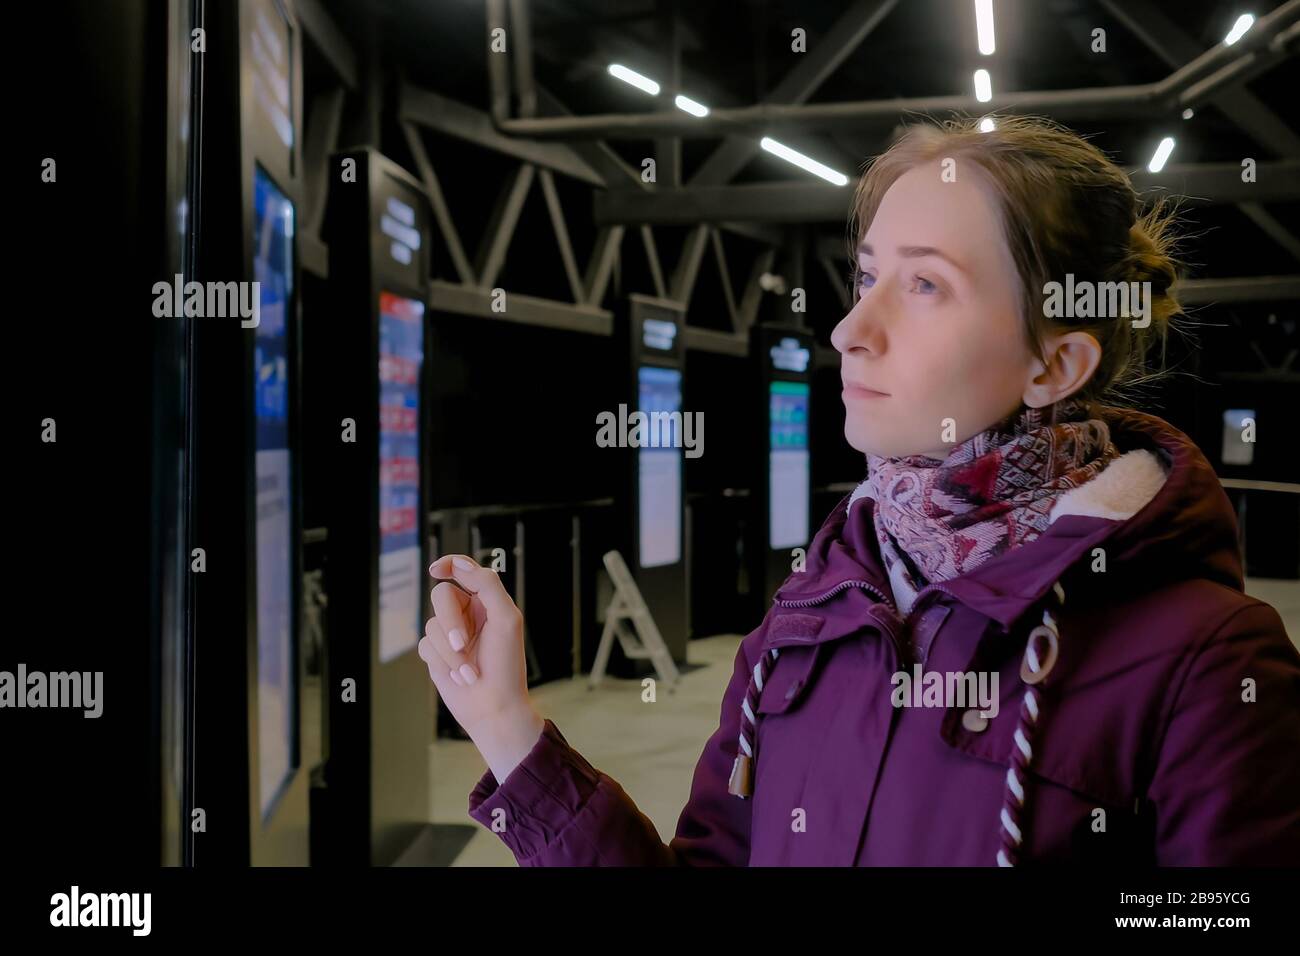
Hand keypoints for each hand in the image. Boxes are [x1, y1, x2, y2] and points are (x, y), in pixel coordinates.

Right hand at [420, 554, 542, 774]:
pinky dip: (441, 661)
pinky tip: (458, 677)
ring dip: (449, 651)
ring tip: (468, 672)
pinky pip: (424, 645)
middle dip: (450, 621)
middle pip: (441, 596)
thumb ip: (487, 585)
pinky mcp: (436, 654)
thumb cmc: (507, 665)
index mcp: (486, 602)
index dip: (449, 565)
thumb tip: (461, 563)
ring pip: (431, 624)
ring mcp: (450, 635)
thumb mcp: (506, 618)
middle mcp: (466, 615)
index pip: (463, 572)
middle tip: (463, 644)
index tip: (436, 570)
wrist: (494, 708)